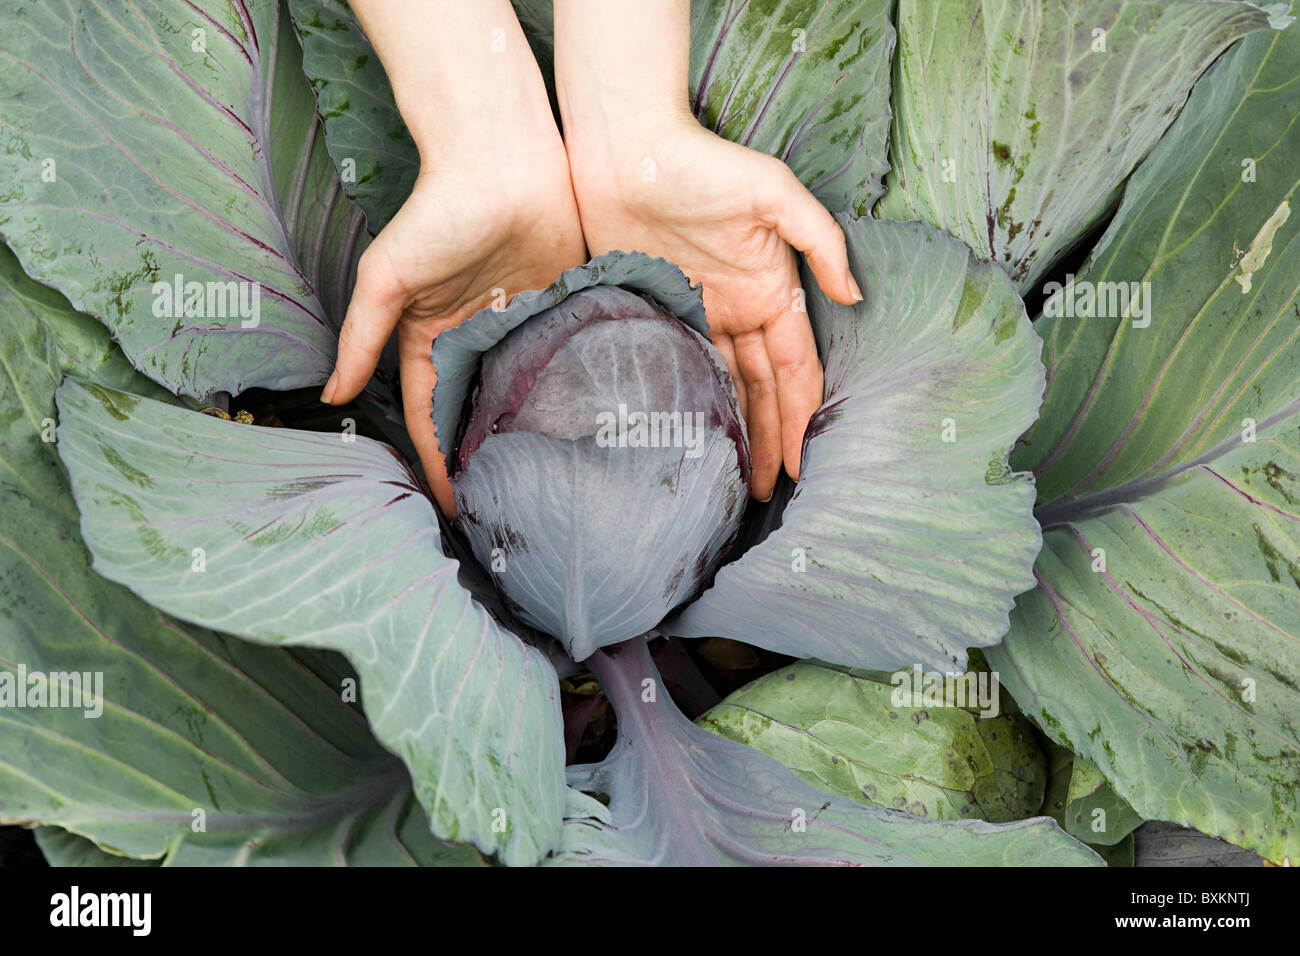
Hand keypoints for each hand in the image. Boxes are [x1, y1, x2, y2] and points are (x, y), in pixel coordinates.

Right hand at [321, 145, 585, 515]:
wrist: (503, 159)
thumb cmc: (436, 212)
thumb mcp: (387, 278)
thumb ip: (361, 337)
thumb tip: (329, 394)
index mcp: (429, 338)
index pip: (430, 414)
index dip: (437, 459)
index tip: (450, 508)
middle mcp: (474, 338)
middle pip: (478, 411)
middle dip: (485, 457)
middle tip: (504, 509)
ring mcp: (519, 325)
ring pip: (522, 393)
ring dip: (530, 433)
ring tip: (547, 484)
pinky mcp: (559, 307)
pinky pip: (563, 359)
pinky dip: (570, 392)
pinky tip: (583, 432)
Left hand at [566, 113, 860, 500]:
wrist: (626, 147)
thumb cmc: (703, 162)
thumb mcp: (774, 192)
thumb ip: (819, 241)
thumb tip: (853, 298)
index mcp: (773, 289)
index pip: (794, 369)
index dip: (800, 416)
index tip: (801, 462)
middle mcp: (740, 309)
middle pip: (762, 390)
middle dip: (769, 439)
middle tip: (764, 491)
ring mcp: (700, 313)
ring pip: (724, 388)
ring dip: (734, 432)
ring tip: (733, 481)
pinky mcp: (659, 310)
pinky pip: (683, 368)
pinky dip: (693, 403)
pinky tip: (691, 438)